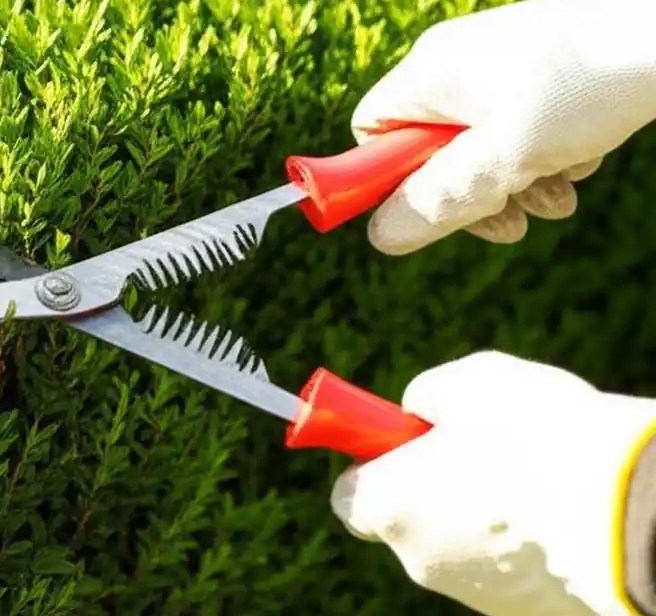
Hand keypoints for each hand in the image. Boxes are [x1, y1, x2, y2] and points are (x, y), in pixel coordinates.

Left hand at [330, 352, 655, 614]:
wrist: (630, 513)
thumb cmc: (538, 439)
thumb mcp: (469, 383)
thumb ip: (427, 395)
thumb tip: (418, 410)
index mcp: (388, 506)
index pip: (348, 495)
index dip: (373, 463)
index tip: (404, 440)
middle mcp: (421, 561)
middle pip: (410, 521)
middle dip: (436, 486)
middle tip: (483, 452)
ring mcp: (475, 595)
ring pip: (466, 544)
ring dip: (488, 514)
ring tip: (540, 480)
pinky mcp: (526, 613)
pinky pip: (515, 568)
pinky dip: (529, 543)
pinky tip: (566, 513)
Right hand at [353, 0, 655, 254]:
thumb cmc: (583, 90)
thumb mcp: (503, 160)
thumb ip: (439, 200)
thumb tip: (379, 238)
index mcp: (429, 70)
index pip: (372, 131)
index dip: (389, 179)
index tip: (431, 212)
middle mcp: (456, 57)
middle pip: (433, 146)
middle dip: (472, 192)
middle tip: (512, 224)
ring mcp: (502, 58)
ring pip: (484, 142)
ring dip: (518, 181)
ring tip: (561, 194)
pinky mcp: (544, 63)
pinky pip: (522, 122)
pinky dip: (547, 151)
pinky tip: (582, 158)